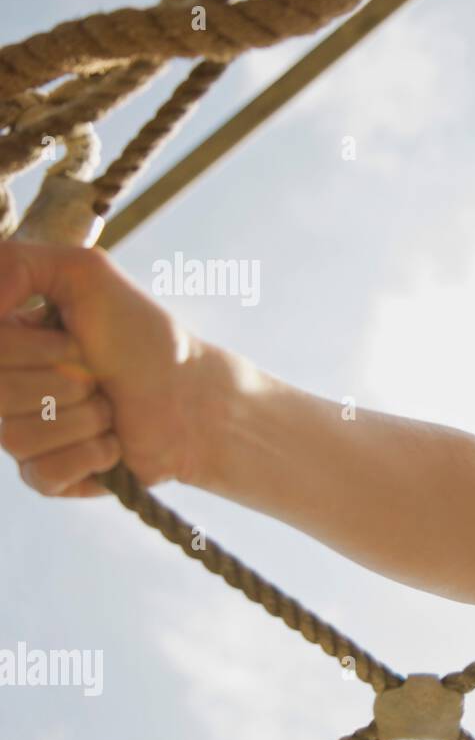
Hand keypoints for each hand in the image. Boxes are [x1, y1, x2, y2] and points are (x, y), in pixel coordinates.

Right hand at [0, 240, 212, 496]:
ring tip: (110, 408)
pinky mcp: (48, 477)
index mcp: (4, 343)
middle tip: (99, 375)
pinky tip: (113, 443)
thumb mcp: (85, 274)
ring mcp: (23, 434)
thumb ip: (15, 262)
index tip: (77, 340)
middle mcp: (4, 388)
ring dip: (85, 419)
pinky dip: (90, 455)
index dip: (35, 349)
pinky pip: (42, 474)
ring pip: (18, 438)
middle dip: (67, 381)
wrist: (192, 397)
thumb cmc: (143, 336)